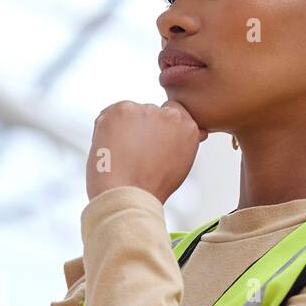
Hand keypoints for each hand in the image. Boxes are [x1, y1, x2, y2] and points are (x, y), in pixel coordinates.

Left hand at [87, 99, 207, 202]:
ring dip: (123, 128)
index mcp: (187, 126)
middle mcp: (170, 114)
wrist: (128, 195)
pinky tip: (110, 148)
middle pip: (149, 113)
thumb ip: (184, 142)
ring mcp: (145, 110)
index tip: (150, 147)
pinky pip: (110, 114)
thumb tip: (199, 131)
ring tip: (121, 155)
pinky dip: (105, 128)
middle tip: (133, 156)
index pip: (172, 112)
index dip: (157, 130)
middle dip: (140, 129)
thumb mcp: (180, 163)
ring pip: (130, 113)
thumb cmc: (150, 187)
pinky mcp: (122, 110)